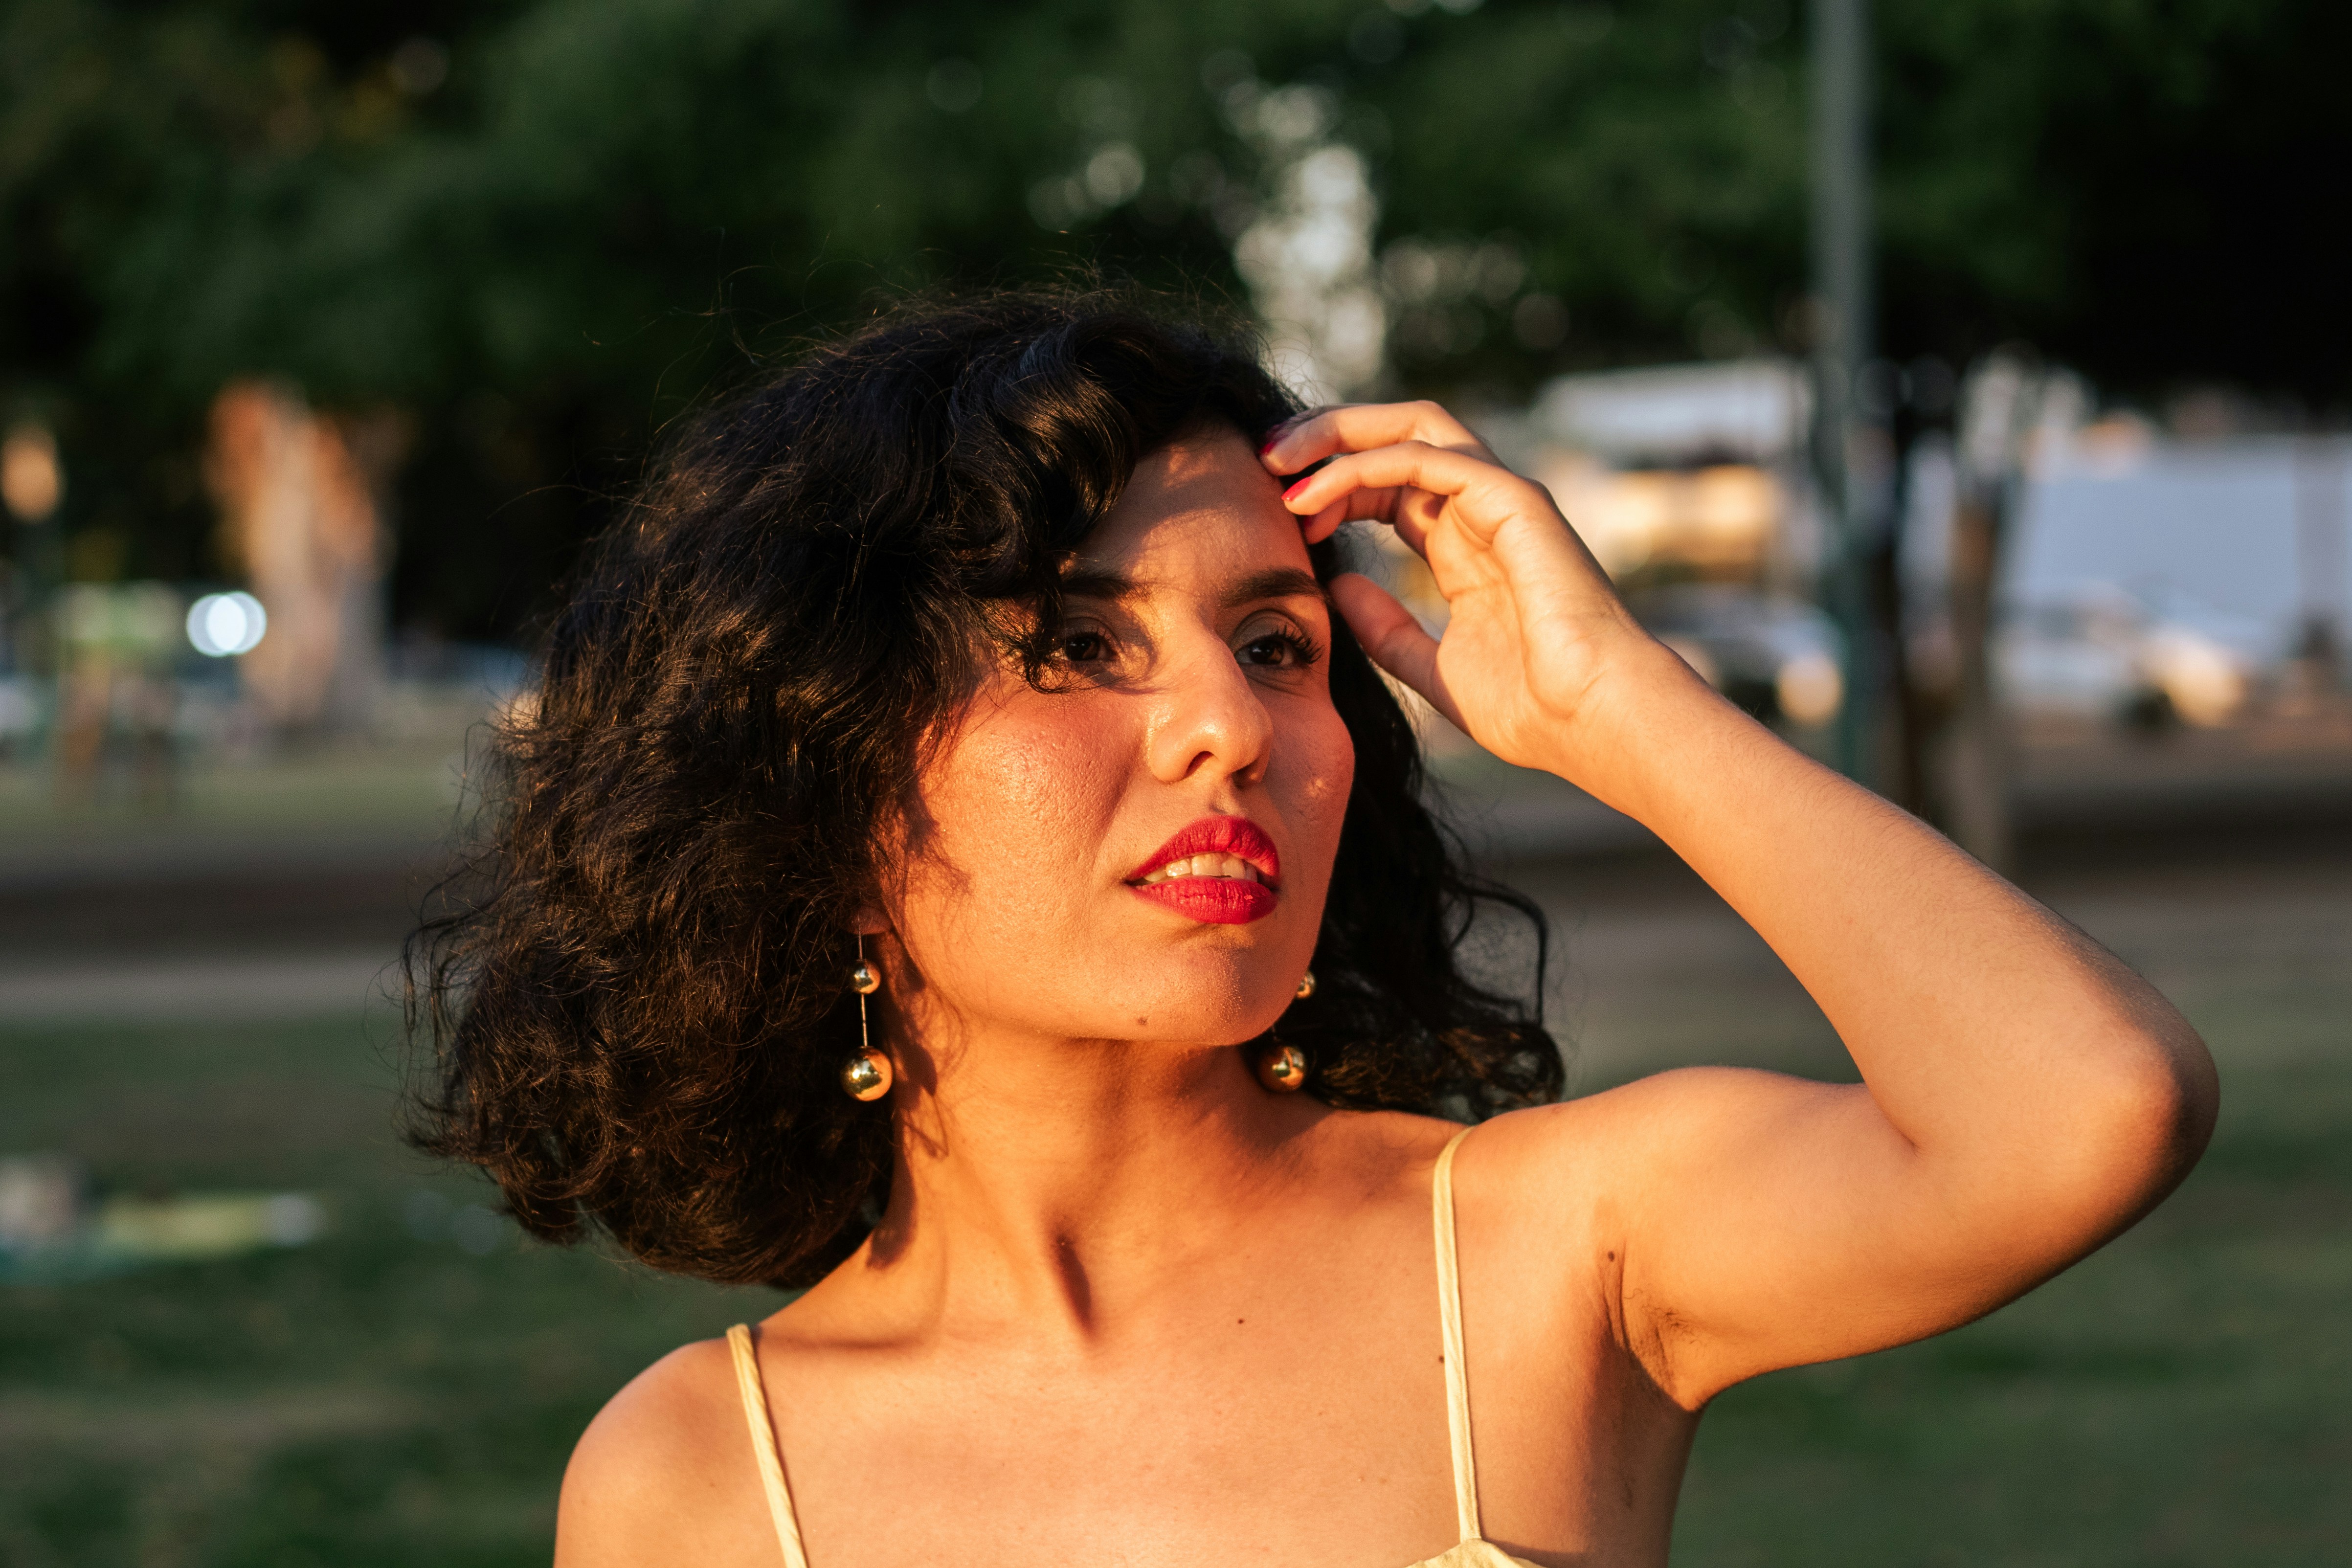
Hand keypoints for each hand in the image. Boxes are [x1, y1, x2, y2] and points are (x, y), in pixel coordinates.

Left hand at [1261, 401, 1703, 791]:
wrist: (1595, 723)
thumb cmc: (1535, 708)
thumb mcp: (1433, 669)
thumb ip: (1386, 630)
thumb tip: (1338, 589)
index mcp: (1465, 545)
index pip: (1389, 483)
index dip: (1331, 484)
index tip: (1278, 511)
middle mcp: (1483, 510)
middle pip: (1396, 437)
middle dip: (1326, 437)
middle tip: (1264, 458)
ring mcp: (1503, 498)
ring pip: (1411, 426)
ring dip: (1337, 436)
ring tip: (1277, 464)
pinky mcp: (1515, 499)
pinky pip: (1427, 457)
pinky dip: (1364, 464)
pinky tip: (1315, 495)